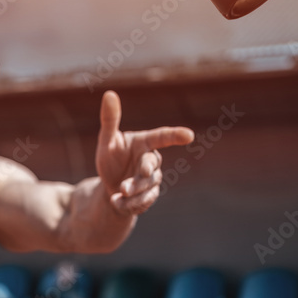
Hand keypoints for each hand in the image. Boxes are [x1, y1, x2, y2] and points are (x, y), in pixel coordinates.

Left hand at [95, 90, 193, 214]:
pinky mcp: (149, 196)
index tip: (189, 134)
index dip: (175, 135)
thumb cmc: (111, 158)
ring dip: (133, 192)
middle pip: (151, 167)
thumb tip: (109, 93)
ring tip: (119, 192)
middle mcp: (152, 160)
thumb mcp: (107, 140)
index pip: (162, 136)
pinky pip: (143, 202)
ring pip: (148, 187)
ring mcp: (153, 180)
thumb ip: (110, 120)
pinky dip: (128, 204)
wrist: (110, 185)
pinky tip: (116, 201)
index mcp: (145, 143)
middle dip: (141, 176)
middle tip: (126, 185)